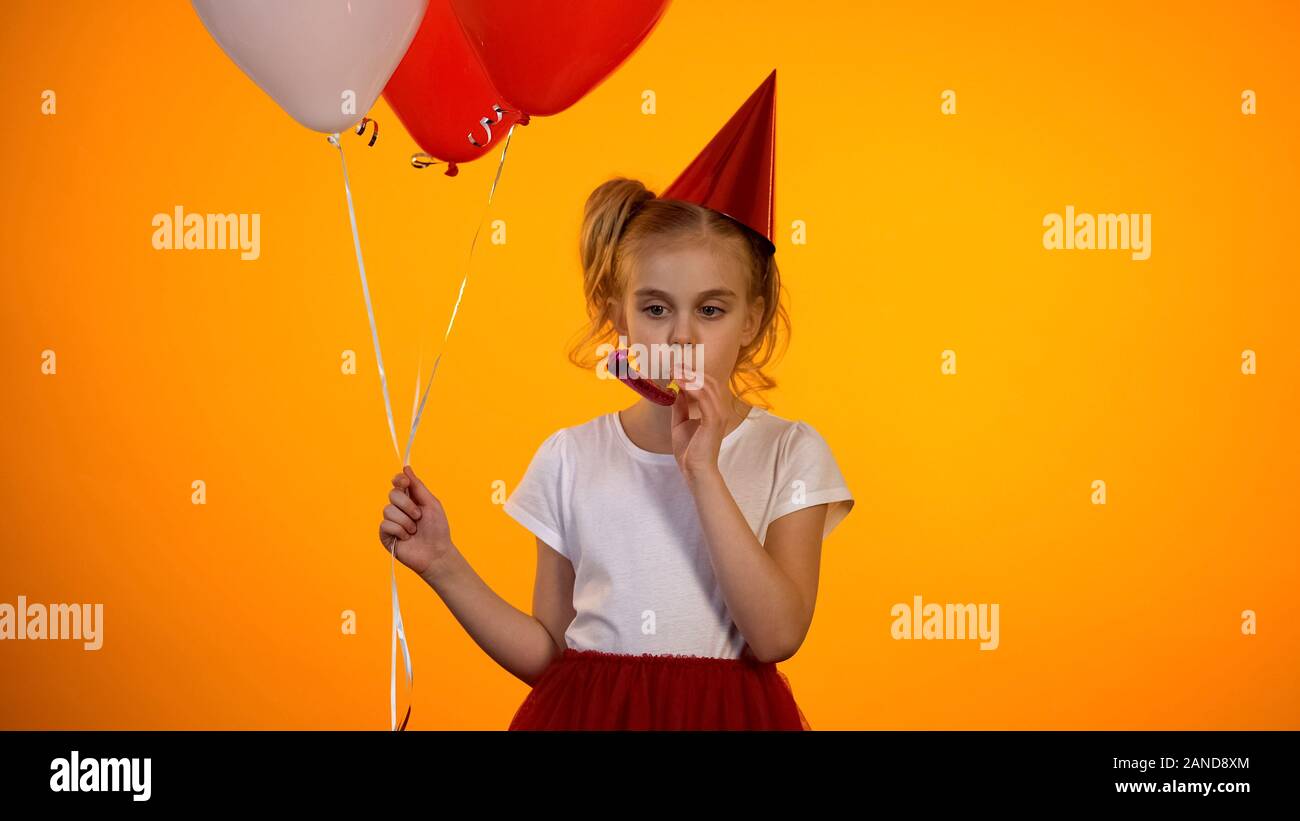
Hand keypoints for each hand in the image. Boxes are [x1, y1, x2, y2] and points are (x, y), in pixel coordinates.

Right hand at [379, 464, 453, 578]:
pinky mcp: (385, 535)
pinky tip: (407, 538)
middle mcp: (398, 508)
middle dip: (408, 505)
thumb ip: (418, 486)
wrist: (436, 553)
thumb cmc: (437, 529)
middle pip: (392, 494)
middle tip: (419, 516)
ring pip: (388, 510)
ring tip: (414, 530)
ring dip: (406, 521)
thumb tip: (406, 468)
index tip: (405, 482)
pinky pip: (386, 524)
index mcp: (410, 499)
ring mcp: (391, 521)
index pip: (397, 483)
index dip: (399, 480)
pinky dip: (400, 531)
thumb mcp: (431, 503)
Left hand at [670, 361, 728, 481]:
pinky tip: (679, 383)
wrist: (694, 470)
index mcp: (715, 410)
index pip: (708, 385)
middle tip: (674, 366)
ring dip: (690, 377)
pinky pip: (704, 398)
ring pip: (707, 387)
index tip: (676, 368)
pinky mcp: (714, 421)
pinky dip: (692, 388)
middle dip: (691, 372)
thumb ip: (680, 406)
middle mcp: (721, 410)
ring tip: (675, 371)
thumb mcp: (680, 422)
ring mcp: (719, 415)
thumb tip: (676, 390)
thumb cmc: (690, 450)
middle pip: (709, 382)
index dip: (693, 374)